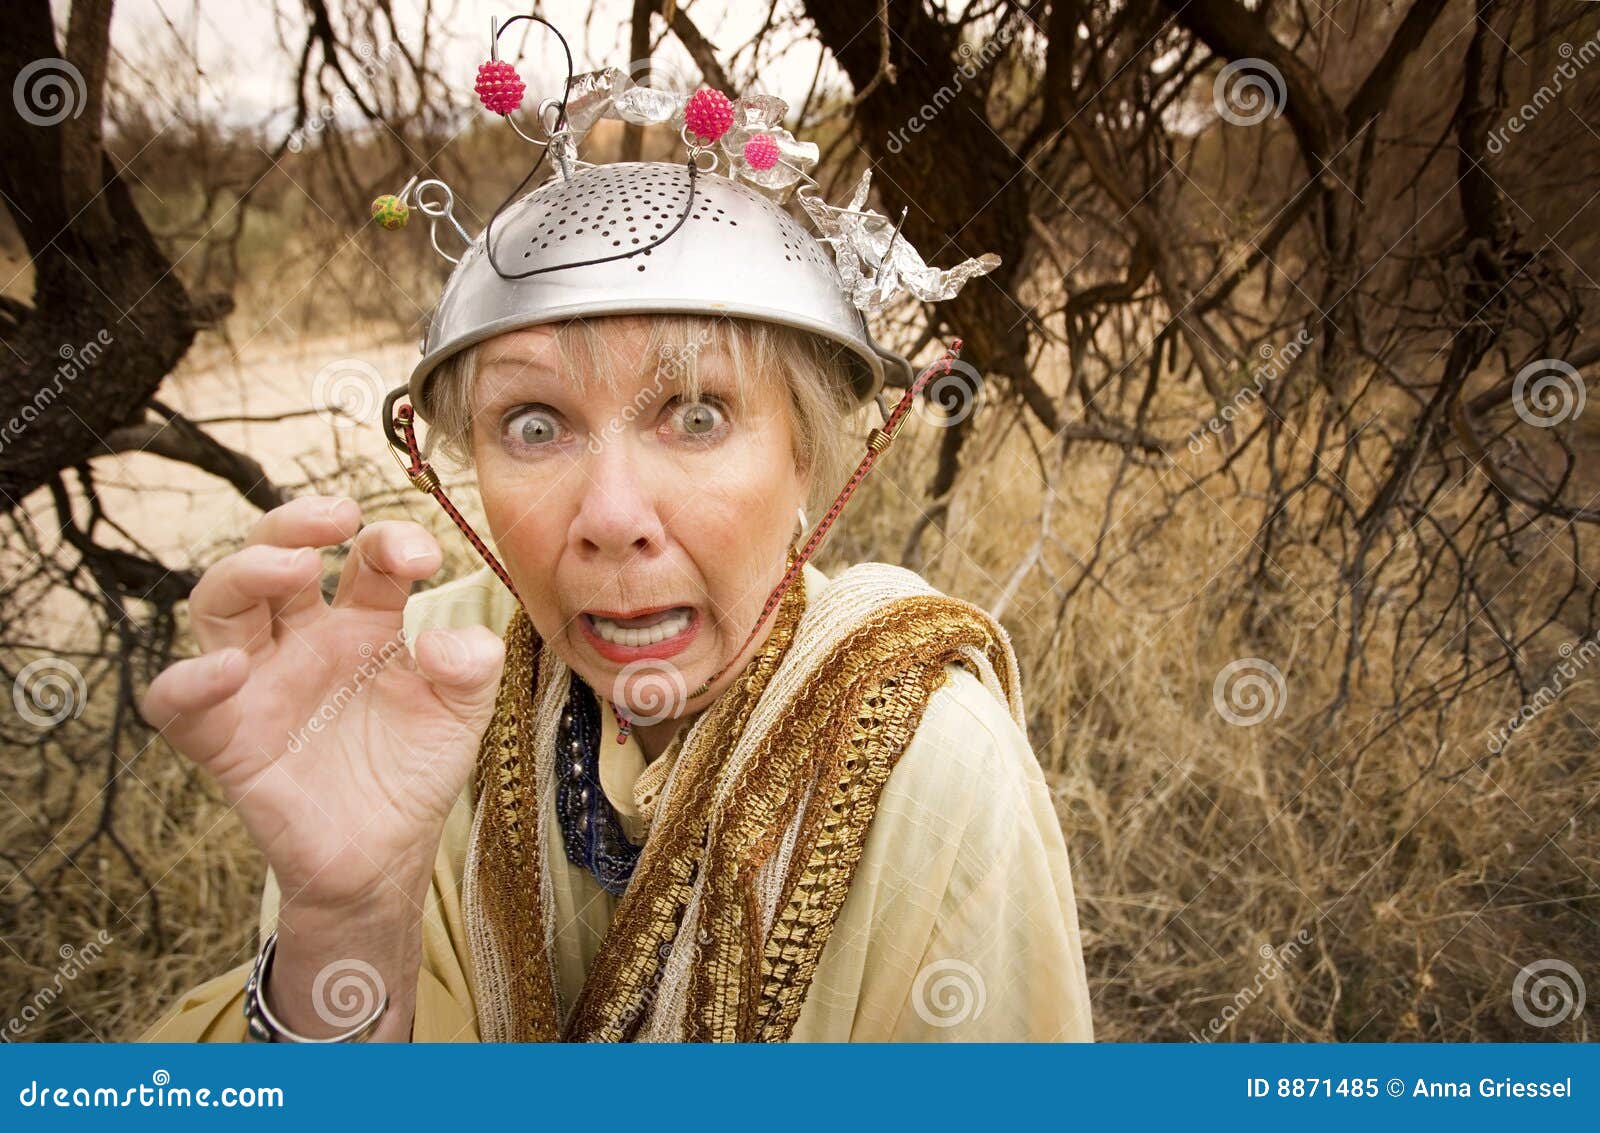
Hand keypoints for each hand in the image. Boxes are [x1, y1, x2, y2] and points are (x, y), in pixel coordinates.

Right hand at [141, 496, 504, 913]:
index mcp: (364, 622)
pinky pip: (177, 702)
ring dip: (246, 572)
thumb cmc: (414, 771)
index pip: (365, 557)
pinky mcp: (226, 739)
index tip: (423, 558)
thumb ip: (472, 665)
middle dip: (296, 524)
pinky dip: (190, 680)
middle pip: (275, 556)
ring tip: (293, 568)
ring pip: (220, 604)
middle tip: (338, 518)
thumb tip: (443, 639)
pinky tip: (230, 668)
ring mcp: (260, 682)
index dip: (388, 541)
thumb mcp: (463, 711)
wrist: (384, 858)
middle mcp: (305, 639)